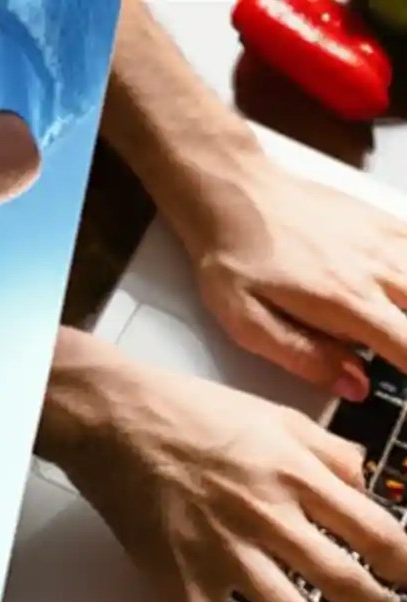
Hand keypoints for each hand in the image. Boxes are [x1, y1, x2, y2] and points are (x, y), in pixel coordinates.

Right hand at [66, 362, 406, 601]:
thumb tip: (363, 478)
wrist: (110, 417)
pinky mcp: (180, 579)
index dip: (406, 563)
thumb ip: (325, 448)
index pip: (378, 533)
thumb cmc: (181, 409)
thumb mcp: (272, 413)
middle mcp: (266, 518)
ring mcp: (222, 554)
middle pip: (347, 584)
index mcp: (293, 475)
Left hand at [179, 158, 406, 400]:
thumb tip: (354, 386)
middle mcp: (376, 271)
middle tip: (397, 348)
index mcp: (345, 303)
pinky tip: (397, 288)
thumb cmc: (233, 256)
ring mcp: (385, 242)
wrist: (231, 194)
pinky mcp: (382, 222)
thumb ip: (304, 356)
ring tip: (396, 323)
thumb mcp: (247, 322)